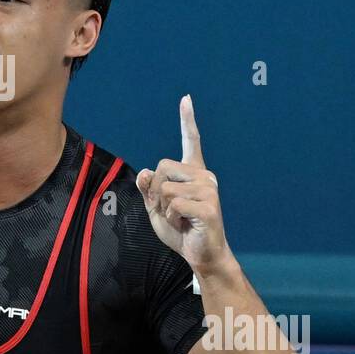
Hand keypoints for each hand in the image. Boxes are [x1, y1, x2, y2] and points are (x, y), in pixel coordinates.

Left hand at [136, 94, 231, 277]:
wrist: (201, 254)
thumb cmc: (181, 230)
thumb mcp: (157, 209)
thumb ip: (149, 190)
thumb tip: (145, 172)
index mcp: (193, 173)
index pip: (191, 141)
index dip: (187, 119)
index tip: (186, 99)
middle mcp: (204, 175)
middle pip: (162, 167)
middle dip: (155, 191)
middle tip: (167, 210)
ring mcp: (209, 189)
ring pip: (165, 187)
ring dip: (163, 208)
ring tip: (178, 218)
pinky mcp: (209, 206)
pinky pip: (173, 203)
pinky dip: (171, 217)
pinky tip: (184, 224)